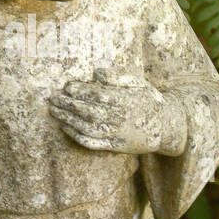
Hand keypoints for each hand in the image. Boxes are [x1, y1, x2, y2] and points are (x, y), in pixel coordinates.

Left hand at [48, 69, 186, 155]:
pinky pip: (91, 142)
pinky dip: (76, 135)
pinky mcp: (114, 146)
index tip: (67, 86)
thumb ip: (118, 77)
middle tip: (52, 97)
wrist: (165, 126)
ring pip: (86, 127)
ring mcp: (116, 134)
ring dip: (67, 119)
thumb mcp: (139, 83)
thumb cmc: (148, 100)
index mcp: (125, 100)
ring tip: (54, 110)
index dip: (80, 90)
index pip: (98, 95)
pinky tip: (65, 127)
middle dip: (67, 104)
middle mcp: (119, 118)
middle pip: (88, 111)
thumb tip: (97, 72)